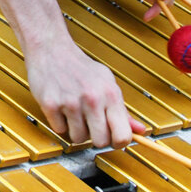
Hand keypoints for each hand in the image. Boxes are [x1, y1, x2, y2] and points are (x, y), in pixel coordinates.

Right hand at [24, 38, 141, 146]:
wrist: (52, 49)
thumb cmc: (80, 67)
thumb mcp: (107, 83)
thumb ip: (122, 110)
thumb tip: (140, 130)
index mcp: (110, 94)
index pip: (122, 135)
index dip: (118, 142)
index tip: (112, 137)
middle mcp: (93, 99)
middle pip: (100, 141)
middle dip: (95, 137)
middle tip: (90, 124)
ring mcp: (71, 102)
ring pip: (78, 138)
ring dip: (75, 130)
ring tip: (74, 113)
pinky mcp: (51, 104)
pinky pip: (59, 130)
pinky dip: (60, 123)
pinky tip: (61, 108)